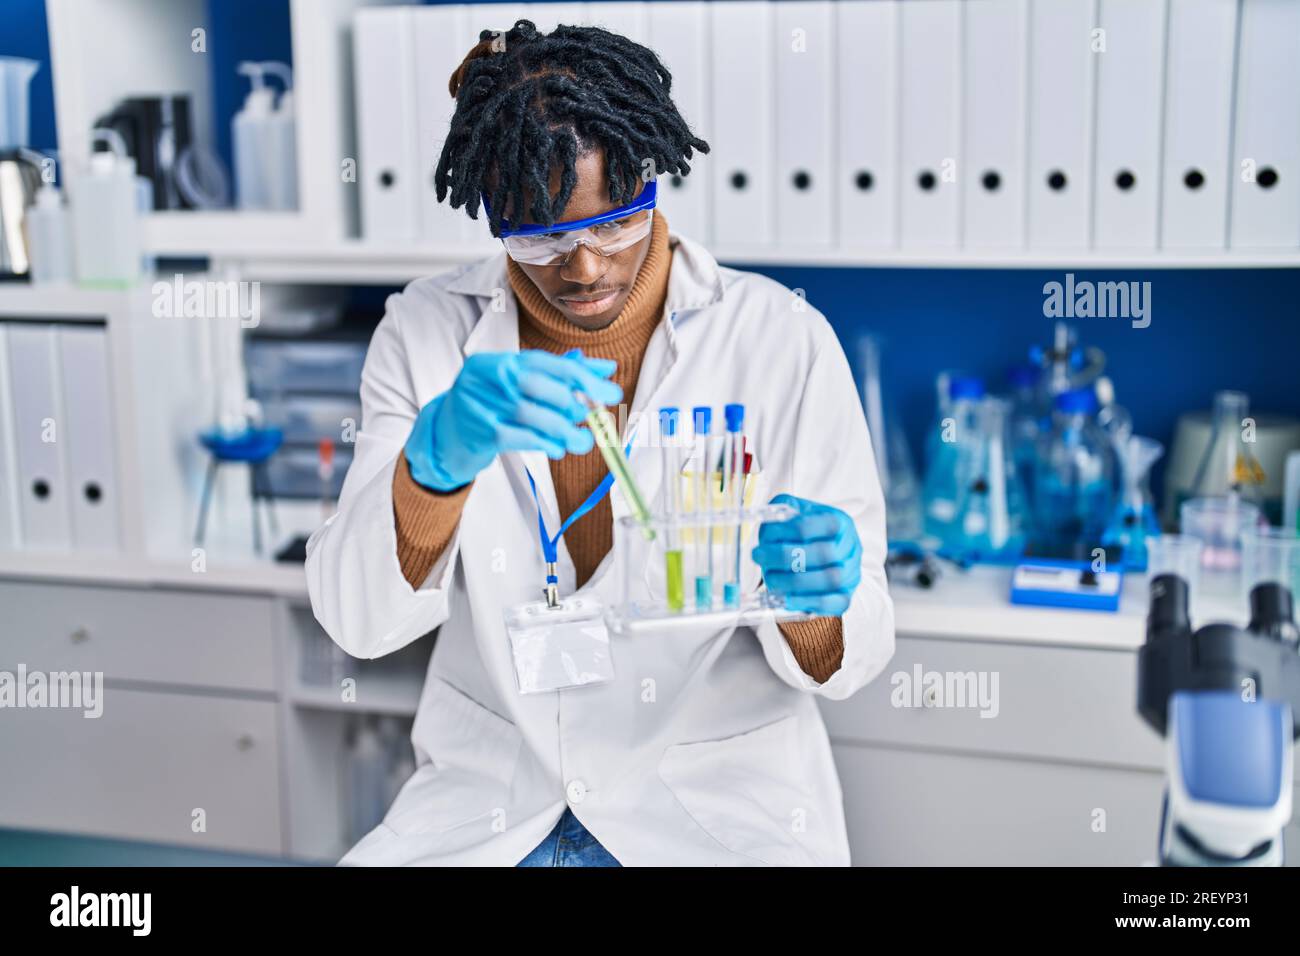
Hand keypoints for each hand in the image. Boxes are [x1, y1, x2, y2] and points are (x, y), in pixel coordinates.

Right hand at [405, 349, 621, 490]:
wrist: (446, 434)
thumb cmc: (491, 406)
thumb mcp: (520, 384)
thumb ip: (560, 374)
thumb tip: (606, 369)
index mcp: (502, 360)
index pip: (550, 364)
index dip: (585, 378)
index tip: (612, 393)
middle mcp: (489, 377)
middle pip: (543, 387)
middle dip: (576, 405)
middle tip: (594, 420)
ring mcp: (482, 404)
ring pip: (535, 416)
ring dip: (566, 431)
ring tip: (582, 441)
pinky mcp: (481, 432)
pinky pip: (523, 438)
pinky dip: (546, 444)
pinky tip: (557, 449)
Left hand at [751, 494, 862, 615]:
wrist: (818, 556)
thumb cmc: (803, 533)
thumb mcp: (793, 512)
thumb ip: (781, 511)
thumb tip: (770, 522)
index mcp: (839, 521)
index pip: (817, 524)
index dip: (786, 531)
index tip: (763, 538)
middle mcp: (850, 547)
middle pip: (823, 553)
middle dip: (785, 557)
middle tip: (759, 557)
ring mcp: (851, 573)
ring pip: (829, 580)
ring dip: (793, 581)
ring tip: (770, 578)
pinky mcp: (845, 596)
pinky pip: (832, 604)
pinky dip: (806, 601)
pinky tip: (785, 598)